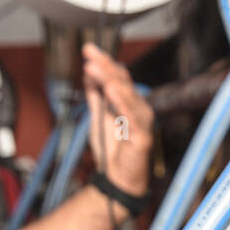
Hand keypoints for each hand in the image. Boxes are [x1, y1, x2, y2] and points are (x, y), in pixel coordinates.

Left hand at [82, 42, 152, 198]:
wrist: (117, 179)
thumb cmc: (111, 150)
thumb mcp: (98, 116)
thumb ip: (95, 95)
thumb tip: (88, 71)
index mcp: (128, 102)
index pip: (117, 76)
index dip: (104, 62)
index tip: (88, 49)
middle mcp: (138, 108)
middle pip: (122, 82)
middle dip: (105, 67)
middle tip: (89, 56)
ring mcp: (141, 121)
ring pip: (127, 96)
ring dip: (110, 80)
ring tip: (94, 68)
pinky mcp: (142, 137)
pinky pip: (131, 117)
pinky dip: (120, 102)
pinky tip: (110, 90)